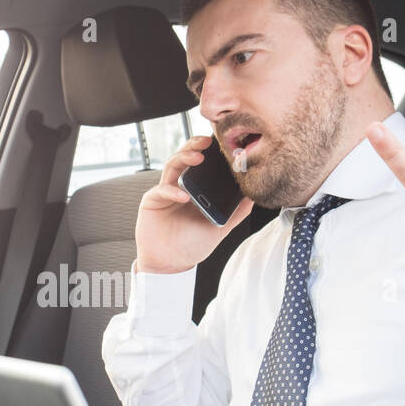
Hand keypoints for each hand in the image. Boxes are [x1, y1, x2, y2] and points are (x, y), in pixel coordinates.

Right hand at [135, 134, 253, 274]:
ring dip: (184, 158)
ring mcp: (165, 192)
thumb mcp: (220, 228)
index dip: (210, 151)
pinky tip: (184, 196)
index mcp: (195, 189)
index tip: (223, 144)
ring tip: (198, 158)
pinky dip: (172, 191)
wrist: (171, 265)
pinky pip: (161, 190)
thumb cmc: (191, 245)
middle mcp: (179, 186)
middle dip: (195, 145)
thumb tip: (252, 197)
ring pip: (172, 166)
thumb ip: (236, 212)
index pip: (202, 164)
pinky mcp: (151, 201)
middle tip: (207, 141)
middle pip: (185, 158)